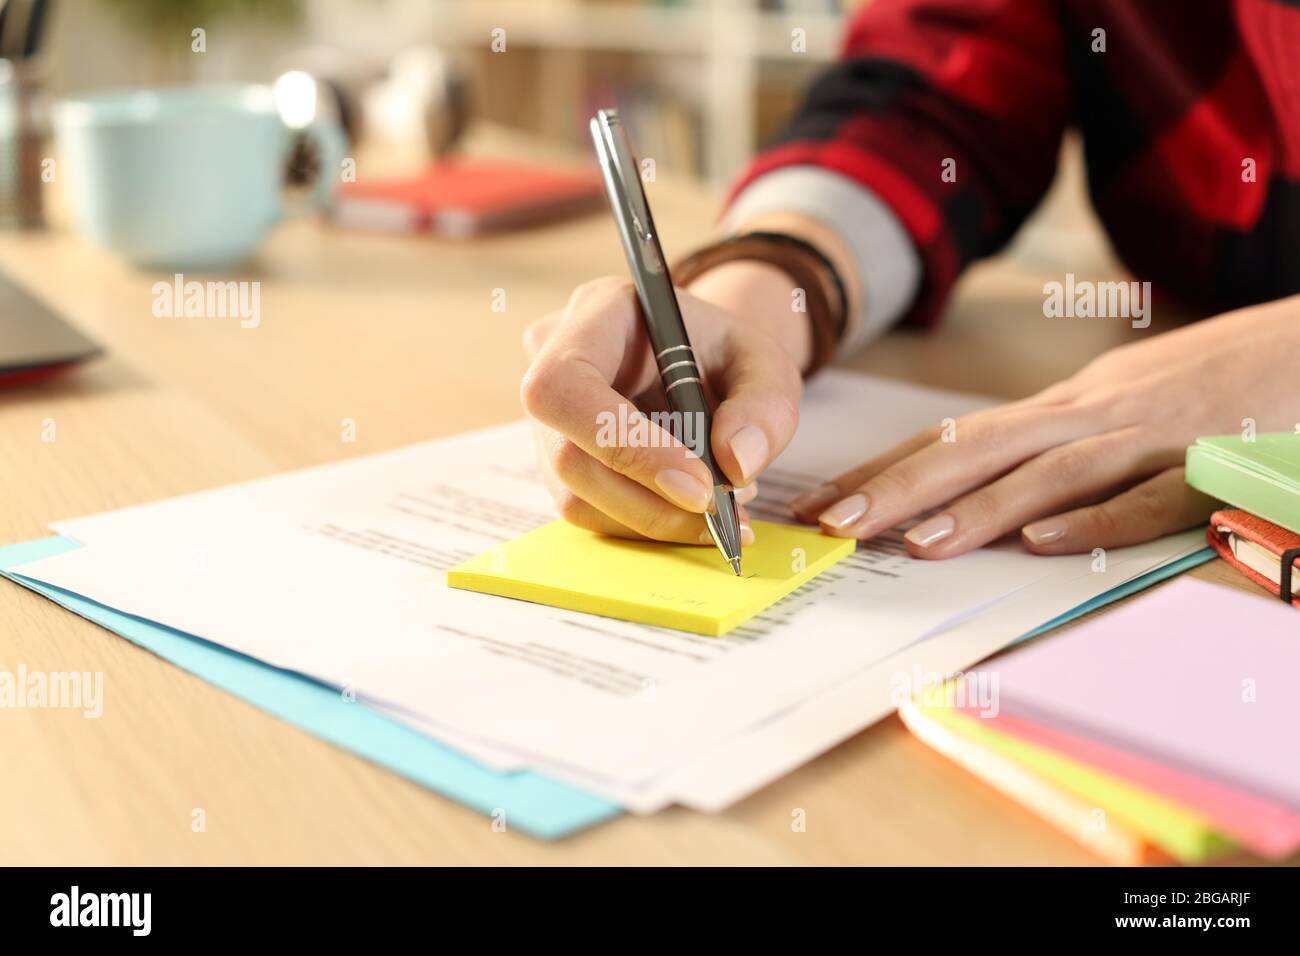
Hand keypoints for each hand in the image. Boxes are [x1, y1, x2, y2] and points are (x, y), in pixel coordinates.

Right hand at [521, 270, 804, 543]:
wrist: (703, 363)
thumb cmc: (726, 353)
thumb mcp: (765, 361)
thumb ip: (764, 405)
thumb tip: (736, 464)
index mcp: (596, 314)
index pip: (565, 384)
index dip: (622, 442)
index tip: (698, 485)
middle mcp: (551, 364)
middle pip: (568, 457)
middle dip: (650, 501)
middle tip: (722, 512)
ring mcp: (547, 421)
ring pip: (576, 497)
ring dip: (654, 519)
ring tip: (720, 505)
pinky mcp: (557, 465)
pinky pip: (590, 512)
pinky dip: (647, 524)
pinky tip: (691, 509)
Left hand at [791, 296, 1299, 557]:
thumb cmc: (1213, 381)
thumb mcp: (1120, 407)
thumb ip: (1057, 445)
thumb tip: (985, 486)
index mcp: (1065, 408)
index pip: (954, 440)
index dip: (884, 471)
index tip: (822, 503)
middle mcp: (1092, 415)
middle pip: (979, 450)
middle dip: (900, 487)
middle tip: (832, 523)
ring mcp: (1150, 437)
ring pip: (1050, 473)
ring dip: (980, 508)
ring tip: (913, 543)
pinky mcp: (1211, 463)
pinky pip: (1150, 498)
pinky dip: (1097, 520)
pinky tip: (1044, 544)